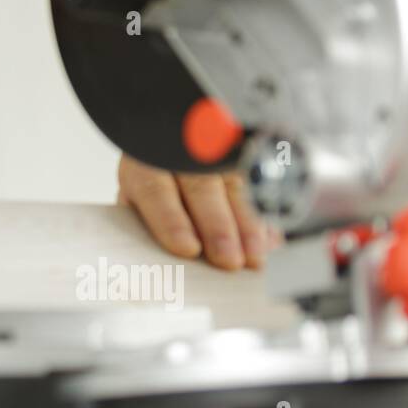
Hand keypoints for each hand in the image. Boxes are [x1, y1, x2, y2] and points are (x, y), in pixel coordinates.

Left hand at [116, 154, 283, 270]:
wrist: (170, 145)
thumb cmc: (153, 186)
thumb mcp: (137, 201)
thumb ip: (144, 226)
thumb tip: (160, 262)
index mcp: (144, 166)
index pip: (155, 190)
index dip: (171, 220)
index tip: (188, 249)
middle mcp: (179, 154)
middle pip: (200, 187)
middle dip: (217, 226)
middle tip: (228, 259)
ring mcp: (214, 151)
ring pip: (235, 185)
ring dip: (248, 224)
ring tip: (254, 257)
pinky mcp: (241, 156)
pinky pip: (259, 184)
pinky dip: (265, 216)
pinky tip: (270, 240)